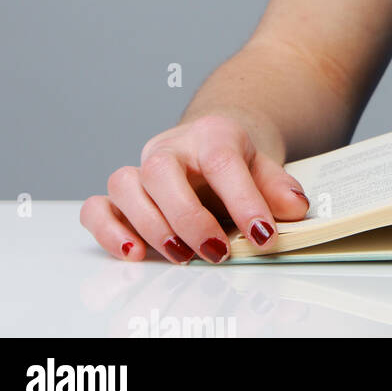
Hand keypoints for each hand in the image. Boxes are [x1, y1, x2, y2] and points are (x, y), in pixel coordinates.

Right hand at [79, 113, 308, 262]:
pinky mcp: (120, 195)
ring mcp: (140, 169)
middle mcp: (169, 148)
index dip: (244, 201)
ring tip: (181, 255)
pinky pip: (97, 207)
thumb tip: (295, 209)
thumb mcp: (264, 165)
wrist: (211, 140)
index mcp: (211, 134)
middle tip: (216, 251)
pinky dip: (109, 231)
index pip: (222, 162)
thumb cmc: (235, 159)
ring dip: (151, 226)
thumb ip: (278, 187)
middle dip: (189, 218)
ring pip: (125, 185)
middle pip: (162, 172)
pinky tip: (134, 253)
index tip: (263, 235)